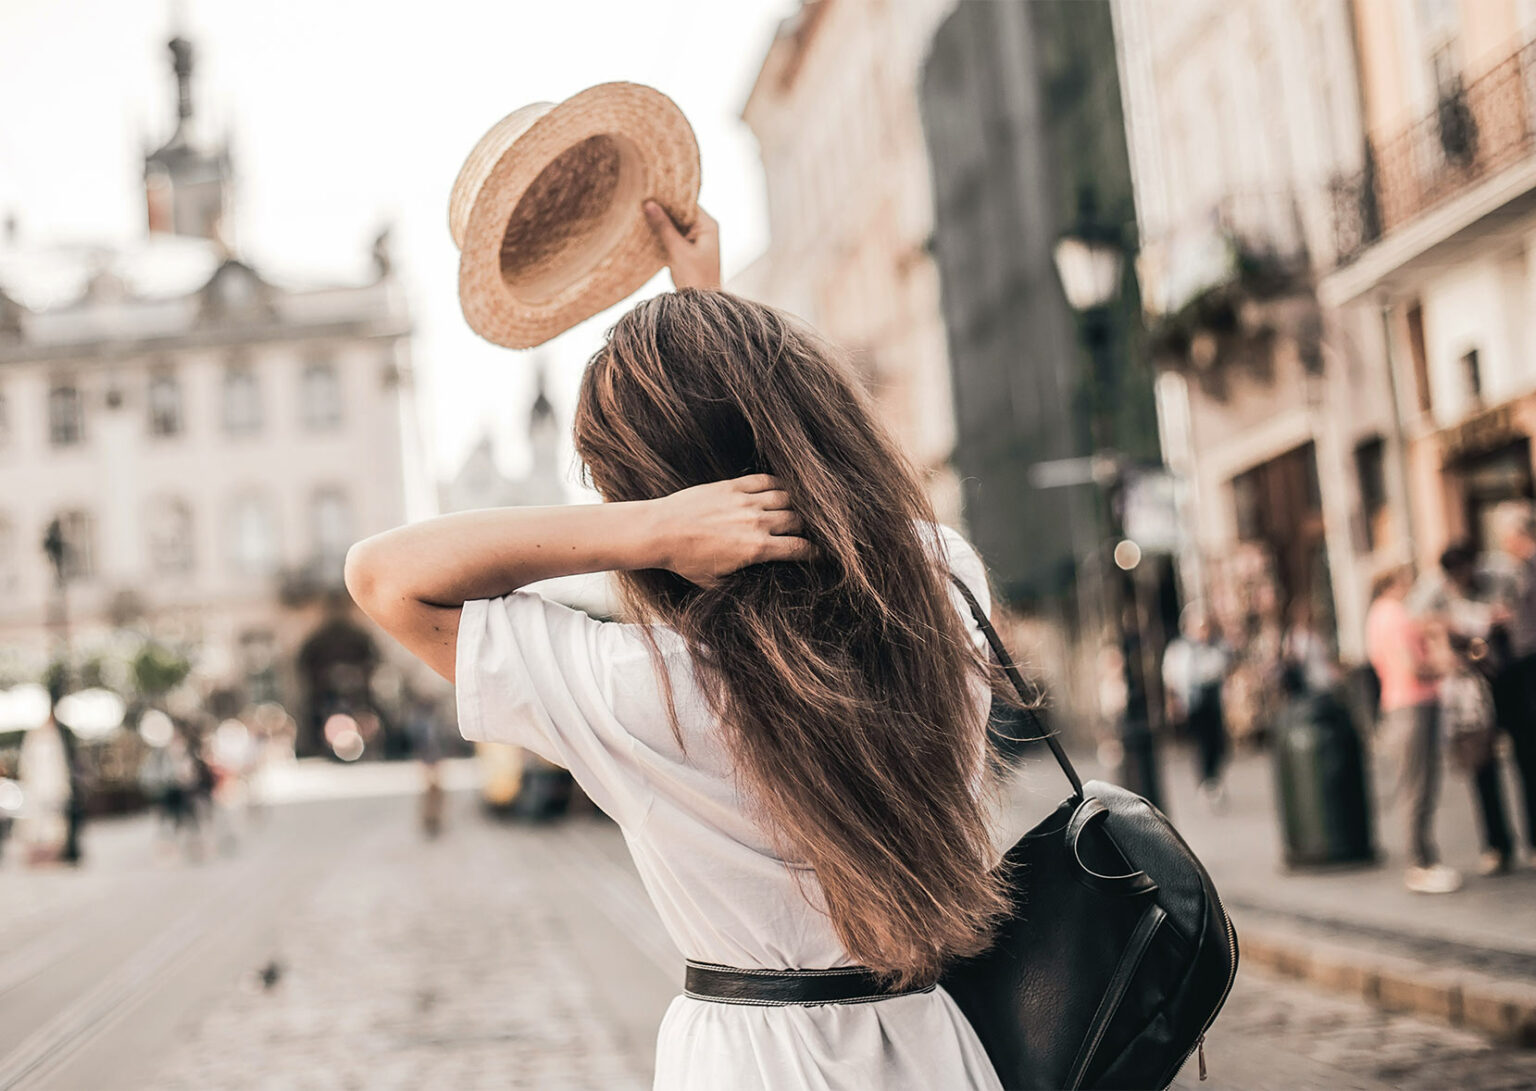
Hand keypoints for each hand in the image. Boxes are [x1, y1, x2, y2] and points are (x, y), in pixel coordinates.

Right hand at [644, 200, 720, 289]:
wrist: (700, 305)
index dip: (670, 197)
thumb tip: (650, 204)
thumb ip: (663, 226)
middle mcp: (705, 230)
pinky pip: (674, 235)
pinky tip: (648, 229)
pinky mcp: (688, 250)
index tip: (651, 191)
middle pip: (681, 212)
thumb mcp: (677, 250)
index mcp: (708, 226)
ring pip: (676, 224)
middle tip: (642, 200)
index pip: (687, 203)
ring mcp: (697, 240)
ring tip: (641, 212)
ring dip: (661, 221)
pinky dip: (663, 233)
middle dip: (663, 209)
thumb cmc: (695, 279)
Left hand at [650, 474, 811, 586]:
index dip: (815, 553)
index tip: (819, 554)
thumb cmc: (685, 560)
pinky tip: (781, 490)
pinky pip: (766, 480)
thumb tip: (759, 583)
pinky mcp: (733, 486)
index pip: (799, 548)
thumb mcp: (715, 582)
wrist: (660, 531)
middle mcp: (756, 522)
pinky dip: (779, 484)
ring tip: (795, 511)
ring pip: (787, 498)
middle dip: (805, 529)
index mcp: (756, 549)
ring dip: (795, 505)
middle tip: (804, 533)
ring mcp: (745, 501)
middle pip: (798, 520)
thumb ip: (741, 582)